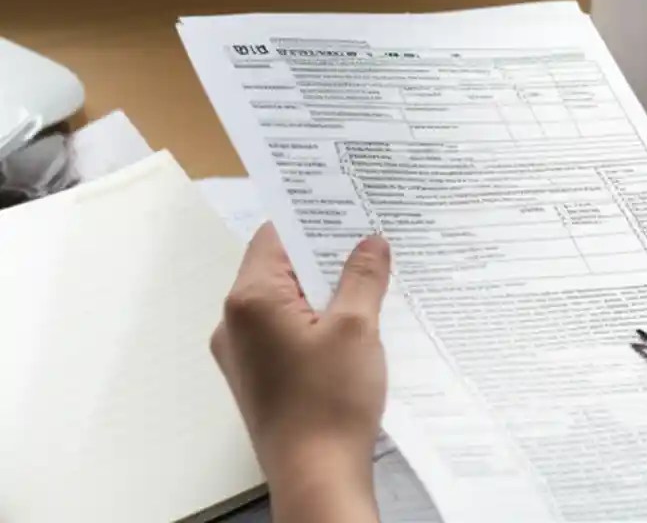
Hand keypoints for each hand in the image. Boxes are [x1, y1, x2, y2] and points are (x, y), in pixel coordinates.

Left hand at [211, 224, 389, 521]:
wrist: (316, 476)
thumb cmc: (329, 401)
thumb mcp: (356, 327)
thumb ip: (362, 276)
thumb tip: (370, 241)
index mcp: (250, 300)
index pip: (275, 236)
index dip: (313, 220)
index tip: (350, 211)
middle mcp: (234, 323)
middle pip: (279, 269)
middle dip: (325, 257)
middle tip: (371, 245)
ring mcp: (242, 354)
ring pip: (285, 303)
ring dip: (324, 292)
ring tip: (370, 286)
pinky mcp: (258, 378)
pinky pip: (286, 332)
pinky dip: (316, 322)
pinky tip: (354, 328)